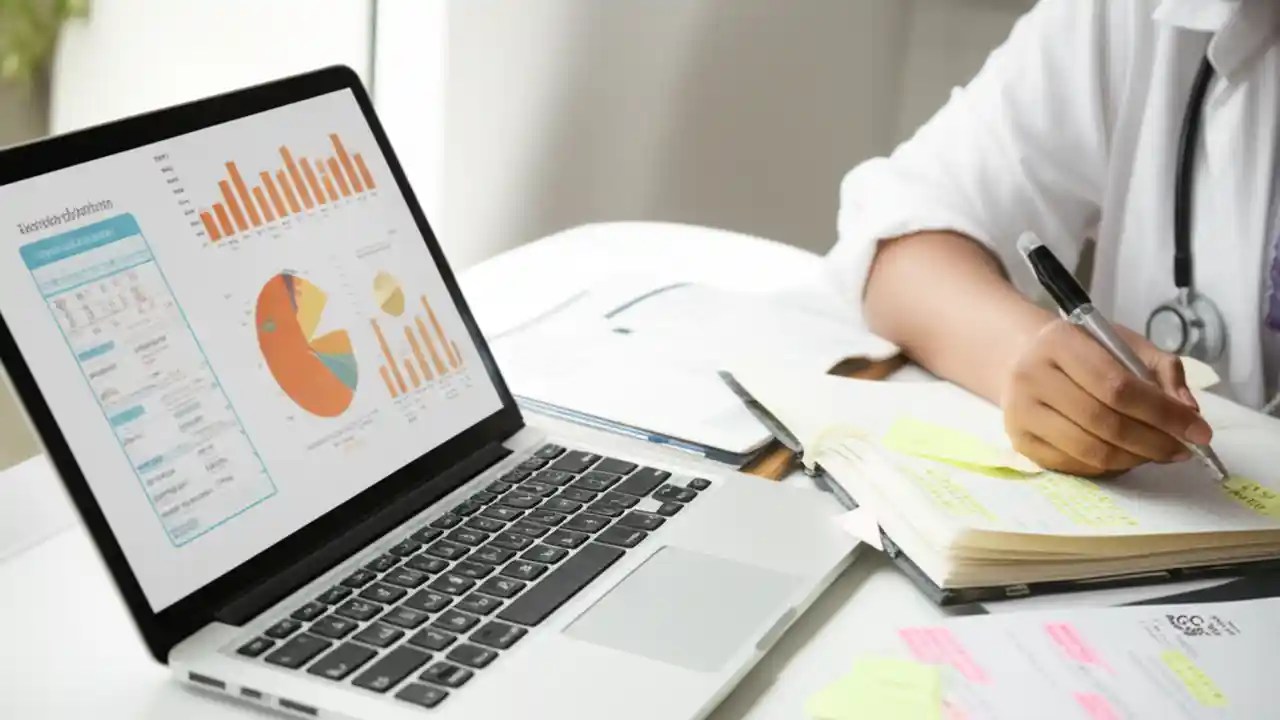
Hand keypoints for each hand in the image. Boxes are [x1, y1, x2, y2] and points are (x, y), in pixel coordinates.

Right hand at [1001, 319, 1210, 476]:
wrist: (1024, 360)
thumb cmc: (1084, 351)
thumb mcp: (1125, 345)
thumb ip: (1162, 372)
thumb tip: (1189, 412)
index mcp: (1060, 341)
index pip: (1118, 386)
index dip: (1162, 413)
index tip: (1199, 431)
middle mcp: (1032, 375)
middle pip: (1104, 422)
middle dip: (1153, 442)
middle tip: (1182, 450)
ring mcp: (1021, 411)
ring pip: (1089, 450)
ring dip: (1133, 458)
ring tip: (1157, 454)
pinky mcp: (1020, 440)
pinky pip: (1073, 465)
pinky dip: (1107, 468)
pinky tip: (1125, 457)